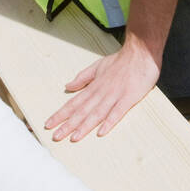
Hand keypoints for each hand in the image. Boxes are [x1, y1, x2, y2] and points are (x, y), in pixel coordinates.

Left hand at [44, 37, 160, 142]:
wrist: (140, 52)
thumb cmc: (120, 60)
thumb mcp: (97, 66)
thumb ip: (83, 77)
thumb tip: (68, 86)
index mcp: (93, 86)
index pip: (73, 103)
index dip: (61, 114)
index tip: (49, 124)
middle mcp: (101, 92)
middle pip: (82, 111)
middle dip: (68, 125)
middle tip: (56, 136)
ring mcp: (114, 95)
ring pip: (97, 114)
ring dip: (85, 126)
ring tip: (74, 138)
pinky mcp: (129, 98)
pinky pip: (117, 112)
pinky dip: (109, 122)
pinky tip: (101, 132)